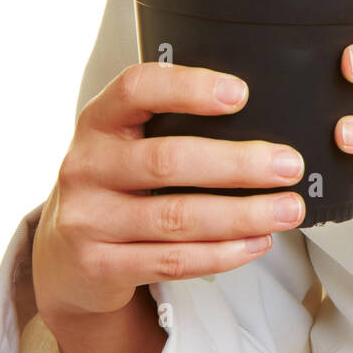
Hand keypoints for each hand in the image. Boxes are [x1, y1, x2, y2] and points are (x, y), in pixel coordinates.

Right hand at [32, 62, 308, 322]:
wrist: (63, 254)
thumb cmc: (116, 181)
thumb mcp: (128, 140)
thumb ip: (173, 123)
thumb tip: (263, 118)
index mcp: (99, 120)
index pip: (137, 89)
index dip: (189, 87)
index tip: (241, 93)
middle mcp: (86, 165)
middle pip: (168, 160)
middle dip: (238, 163)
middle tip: (288, 165)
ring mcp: (87, 220)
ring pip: (178, 217)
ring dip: (242, 214)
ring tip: (287, 209)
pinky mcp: (99, 266)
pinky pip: (172, 260)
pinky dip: (223, 252)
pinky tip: (256, 241)